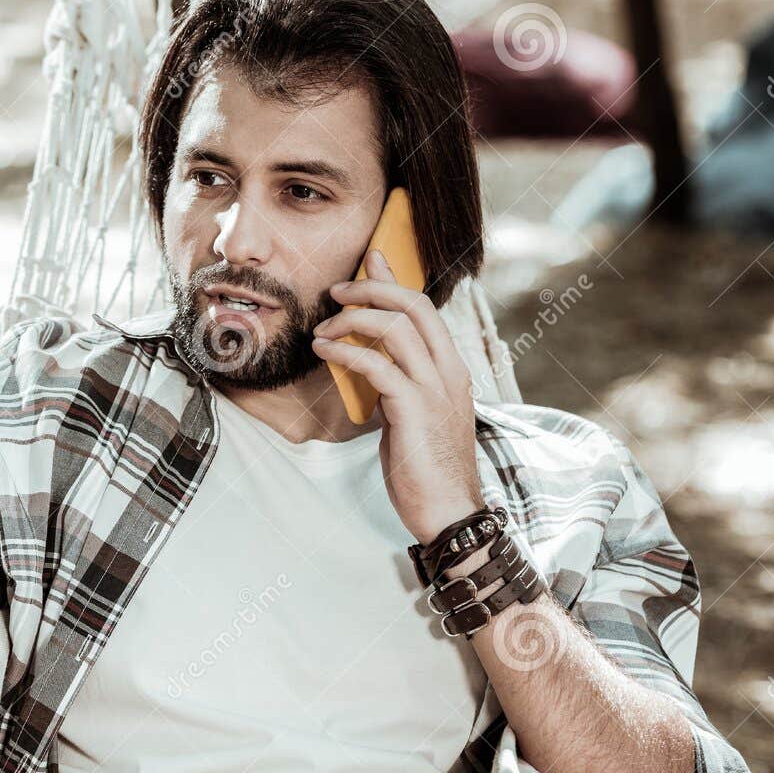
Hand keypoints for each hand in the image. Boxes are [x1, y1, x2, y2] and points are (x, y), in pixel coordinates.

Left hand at [311, 249, 484, 544]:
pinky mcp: (415, 409)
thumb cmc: (426, 467)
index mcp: (451, 369)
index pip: (425, 310)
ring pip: (397, 327)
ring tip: (322, 330)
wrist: (447, 511)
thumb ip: (399, 385)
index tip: (370, 261)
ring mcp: (435, 388)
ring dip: (352, 320)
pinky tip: (325, 352)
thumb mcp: (413, 416)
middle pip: (415, 305)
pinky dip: (346, 352)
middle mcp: (448, 370)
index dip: (394, 282)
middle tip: (336, 290)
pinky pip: (378, 365)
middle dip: (371, 289)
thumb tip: (373, 362)